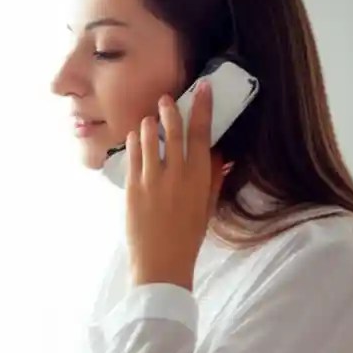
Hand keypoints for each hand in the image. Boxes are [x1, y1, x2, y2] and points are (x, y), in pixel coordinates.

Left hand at [124, 81, 227, 290]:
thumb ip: (213, 179)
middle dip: (170, 109)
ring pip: (150, 137)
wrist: (161, 264)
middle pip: (174, 130)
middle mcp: (176, 175)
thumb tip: (219, 154)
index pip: (202, 134)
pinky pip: (133, 153)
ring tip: (151, 120)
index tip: (202, 88)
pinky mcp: (133, 187)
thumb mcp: (207, 207)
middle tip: (166, 98)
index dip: (202, 107)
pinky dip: (136, 141)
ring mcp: (152, 180)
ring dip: (151, 124)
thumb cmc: (188, 237)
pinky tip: (138, 137)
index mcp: (200, 179)